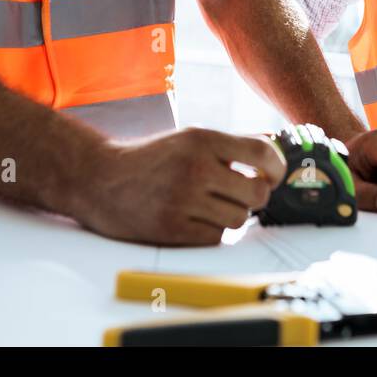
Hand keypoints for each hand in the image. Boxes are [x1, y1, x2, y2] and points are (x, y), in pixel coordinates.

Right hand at [79, 127, 285, 245]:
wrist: (99, 178)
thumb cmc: (150, 159)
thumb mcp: (188, 139)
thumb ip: (228, 148)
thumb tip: (273, 157)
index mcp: (202, 139)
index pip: (262, 153)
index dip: (276, 168)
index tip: (274, 176)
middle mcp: (195, 167)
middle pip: (257, 193)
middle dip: (255, 197)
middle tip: (242, 195)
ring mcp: (183, 199)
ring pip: (238, 219)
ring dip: (231, 215)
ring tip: (211, 206)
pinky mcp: (172, 228)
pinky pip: (215, 237)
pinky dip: (211, 231)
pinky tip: (194, 218)